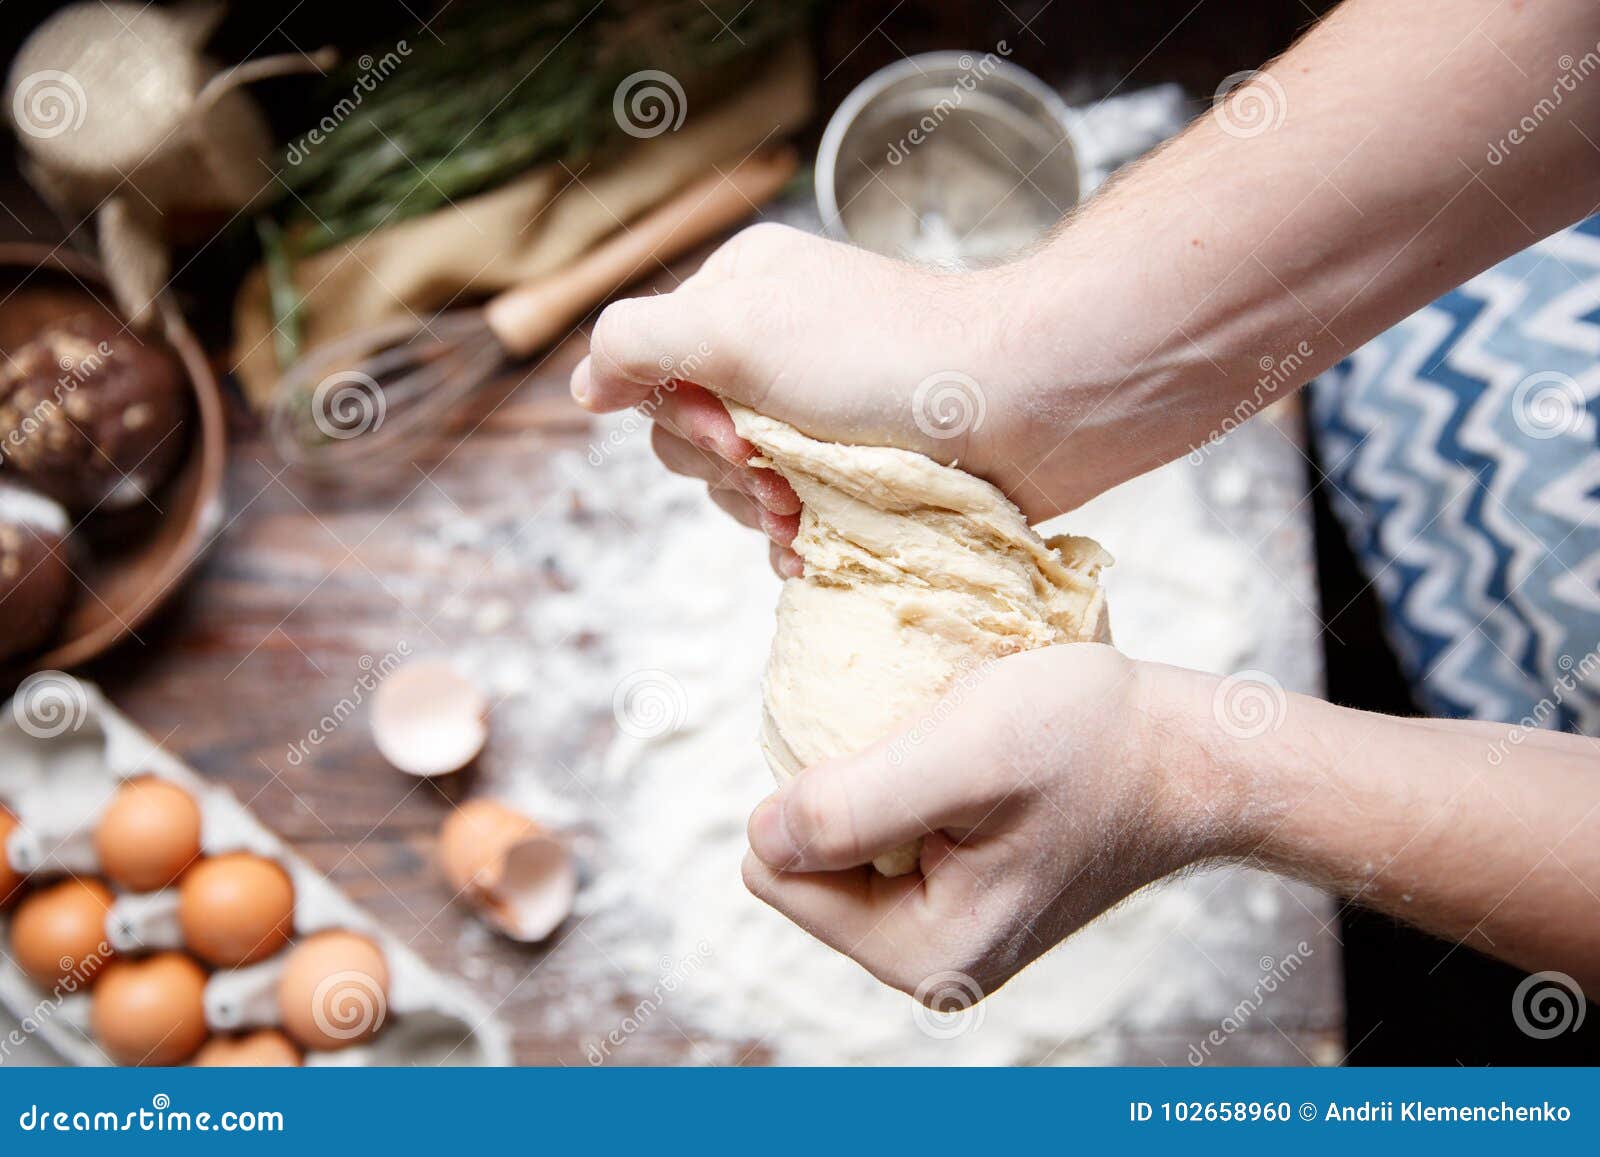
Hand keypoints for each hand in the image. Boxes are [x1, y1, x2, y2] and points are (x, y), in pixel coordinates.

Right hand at [570, 224, 1104, 574]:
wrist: (1023, 407)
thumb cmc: (880, 359)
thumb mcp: (734, 327)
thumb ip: (637, 345)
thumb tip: (583, 387)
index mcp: (741, 297)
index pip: (653, 370)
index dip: (682, 418)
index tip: (737, 433)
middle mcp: (776, 351)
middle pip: (689, 437)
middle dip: (728, 470)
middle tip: (779, 471)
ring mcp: (820, 416)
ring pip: (739, 488)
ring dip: (766, 510)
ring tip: (814, 512)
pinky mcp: (861, 473)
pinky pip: (793, 520)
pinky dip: (800, 541)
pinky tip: (822, 548)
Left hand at [738, 644, 1230, 1001]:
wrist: (1194, 752)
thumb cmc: (1098, 741)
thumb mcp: (967, 756)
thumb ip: (854, 805)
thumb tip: (760, 837)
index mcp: (921, 951)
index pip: (775, 870)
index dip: (815, 791)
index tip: (897, 747)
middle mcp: (930, 958)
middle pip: (807, 858)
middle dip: (847, 784)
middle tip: (932, 740)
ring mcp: (949, 925)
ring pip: (847, 835)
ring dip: (882, 774)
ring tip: (956, 744)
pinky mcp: (967, 888)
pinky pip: (891, 827)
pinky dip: (913, 779)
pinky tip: (968, 756)